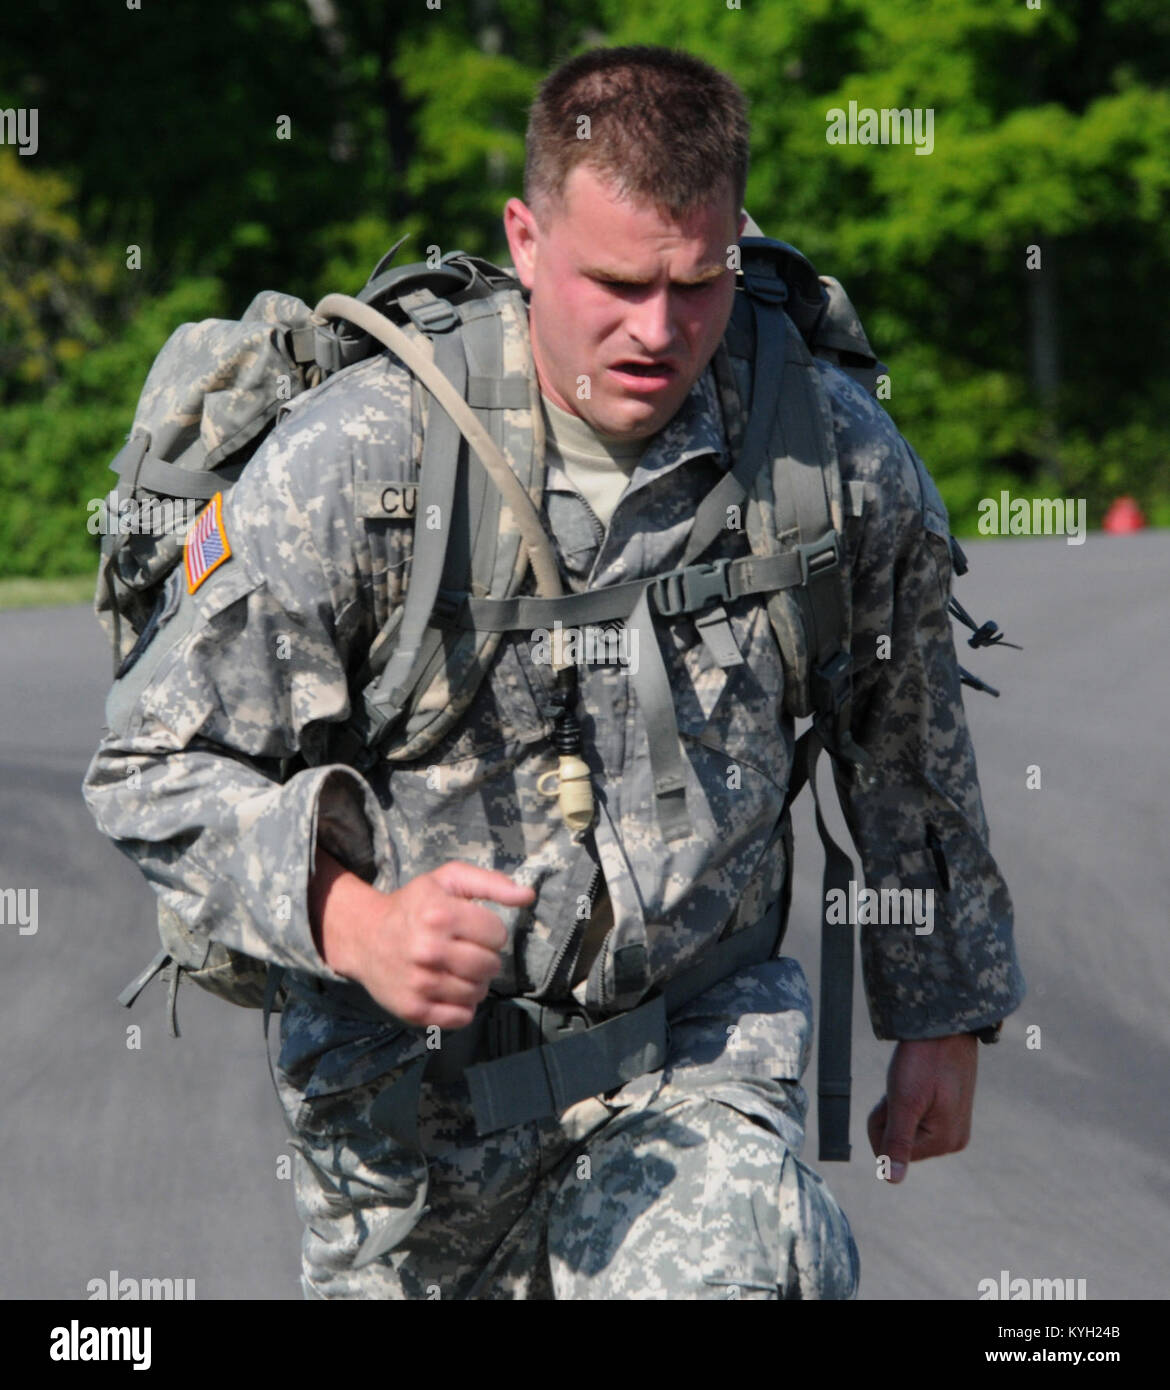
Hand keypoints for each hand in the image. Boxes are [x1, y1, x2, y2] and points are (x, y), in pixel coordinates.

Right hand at [310, 850, 535, 1029]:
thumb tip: (528, 896)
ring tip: (456, 968)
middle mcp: (428, 950)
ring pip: (478, 993)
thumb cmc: (414, 905)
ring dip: (475, 982)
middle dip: (485, 957)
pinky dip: (462, 1006)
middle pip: (490, 966)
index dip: (490, 930)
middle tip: (466, 950)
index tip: (472, 928)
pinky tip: (449, 988)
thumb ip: (491, 883)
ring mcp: (420, 983)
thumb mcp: (448, 880)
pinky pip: (462, 1017)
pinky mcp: (414, 1010)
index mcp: (439, 915)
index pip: (497, 934)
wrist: (365, 936)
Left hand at [866, 1034, 977, 1182]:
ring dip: (899, 1105)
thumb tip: (892, 1180)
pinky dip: (909, 1099)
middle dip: (890, 1114)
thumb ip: (897, 1141)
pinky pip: (916, 1117)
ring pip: (904, 1128)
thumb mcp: (904, 1101)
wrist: (946, 1026)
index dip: (880, 1121)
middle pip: (896, 1142)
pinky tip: (920, 1081)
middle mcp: (953, 1141)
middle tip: (905, 1084)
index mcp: (944, 1142)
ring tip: (914, 1080)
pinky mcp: (950, 1113)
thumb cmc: (923, 1060)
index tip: (895, 1093)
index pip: (887, 1152)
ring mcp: (953, 1127)